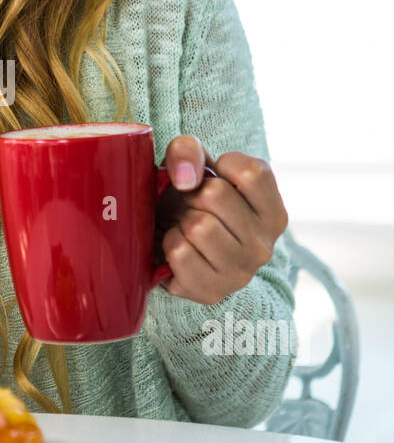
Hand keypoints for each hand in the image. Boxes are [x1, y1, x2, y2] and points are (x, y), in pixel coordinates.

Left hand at [154, 135, 288, 302]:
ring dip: (181, 221)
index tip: (214, 180)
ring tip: (187, 228)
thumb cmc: (190, 201)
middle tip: (193, 207)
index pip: (251, 172)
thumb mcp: (194, 165)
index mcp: (274, 212)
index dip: (220, 167)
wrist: (170, 246)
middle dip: (193, 194)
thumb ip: (189, 150)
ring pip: (199, 225)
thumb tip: (186, 177)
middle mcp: (265, 246)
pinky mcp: (212, 291)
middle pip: (216, 194)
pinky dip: (169, 244)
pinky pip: (179, 252)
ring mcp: (241, 272)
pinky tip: (179, 249)